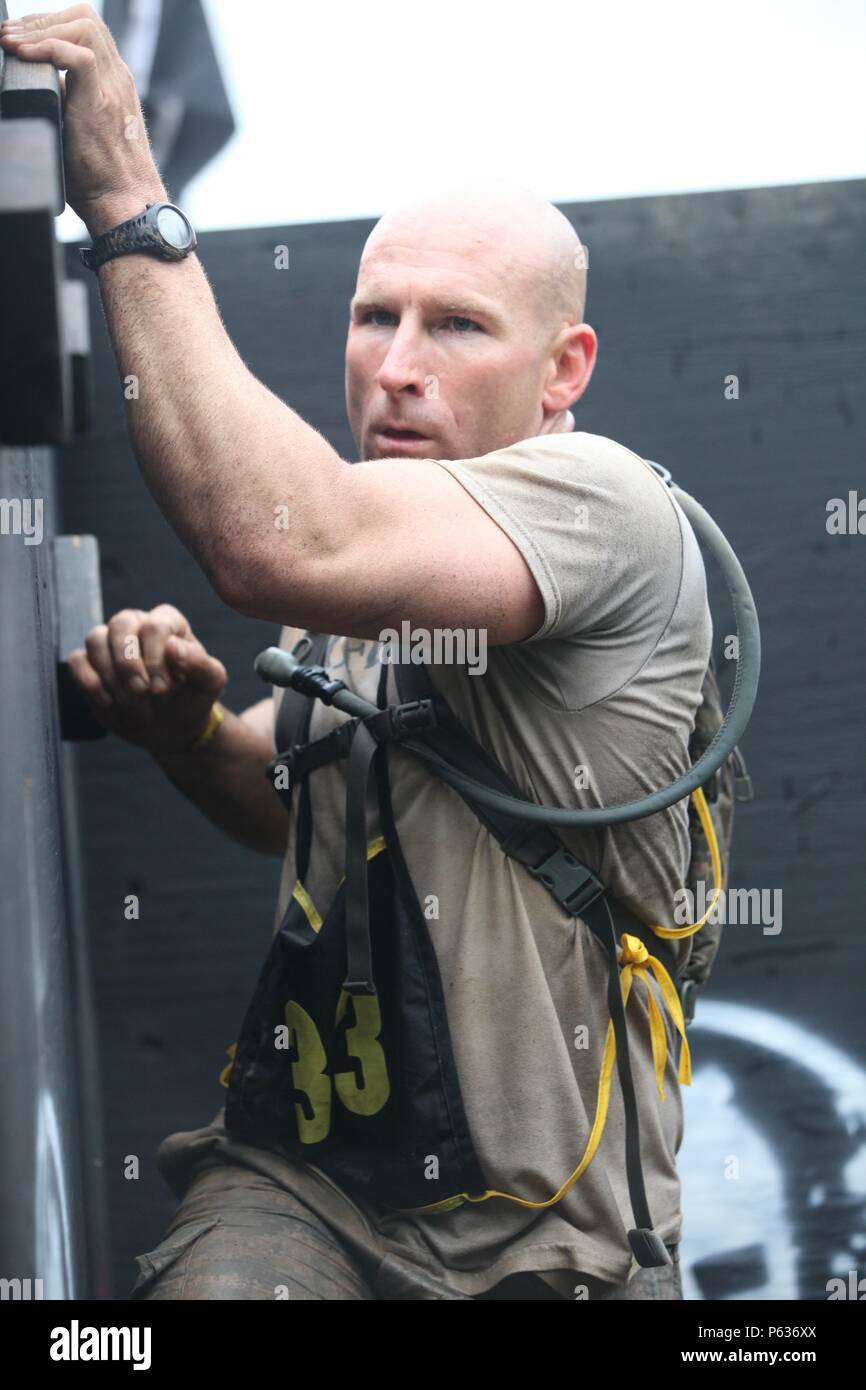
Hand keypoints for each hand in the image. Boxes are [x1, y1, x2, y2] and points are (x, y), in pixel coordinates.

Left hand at [0, 4, 165, 231]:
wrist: (128, 207)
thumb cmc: (104, 182)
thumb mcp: (82, 129)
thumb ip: (68, 102)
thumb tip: (37, 88)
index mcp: (114, 82)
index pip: (84, 29)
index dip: (48, 24)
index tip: (19, 38)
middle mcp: (117, 78)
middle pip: (84, 16)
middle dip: (41, 19)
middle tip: (11, 37)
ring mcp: (112, 87)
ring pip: (83, 24)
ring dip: (41, 28)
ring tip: (14, 45)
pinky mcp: (101, 102)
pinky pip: (77, 55)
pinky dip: (45, 48)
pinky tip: (22, 57)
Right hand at [67, 604, 228, 755]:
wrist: (171, 727)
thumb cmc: (192, 699)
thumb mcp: (209, 684)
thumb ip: (201, 664)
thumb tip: (174, 646)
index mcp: (167, 622)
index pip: (154, 626)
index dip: (155, 659)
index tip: (163, 690)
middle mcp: (136, 624)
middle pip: (119, 623)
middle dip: (129, 664)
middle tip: (142, 693)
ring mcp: (110, 643)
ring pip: (95, 639)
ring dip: (111, 676)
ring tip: (130, 703)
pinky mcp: (90, 665)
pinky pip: (77, 660)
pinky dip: (89, 681)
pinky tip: (108, 702)